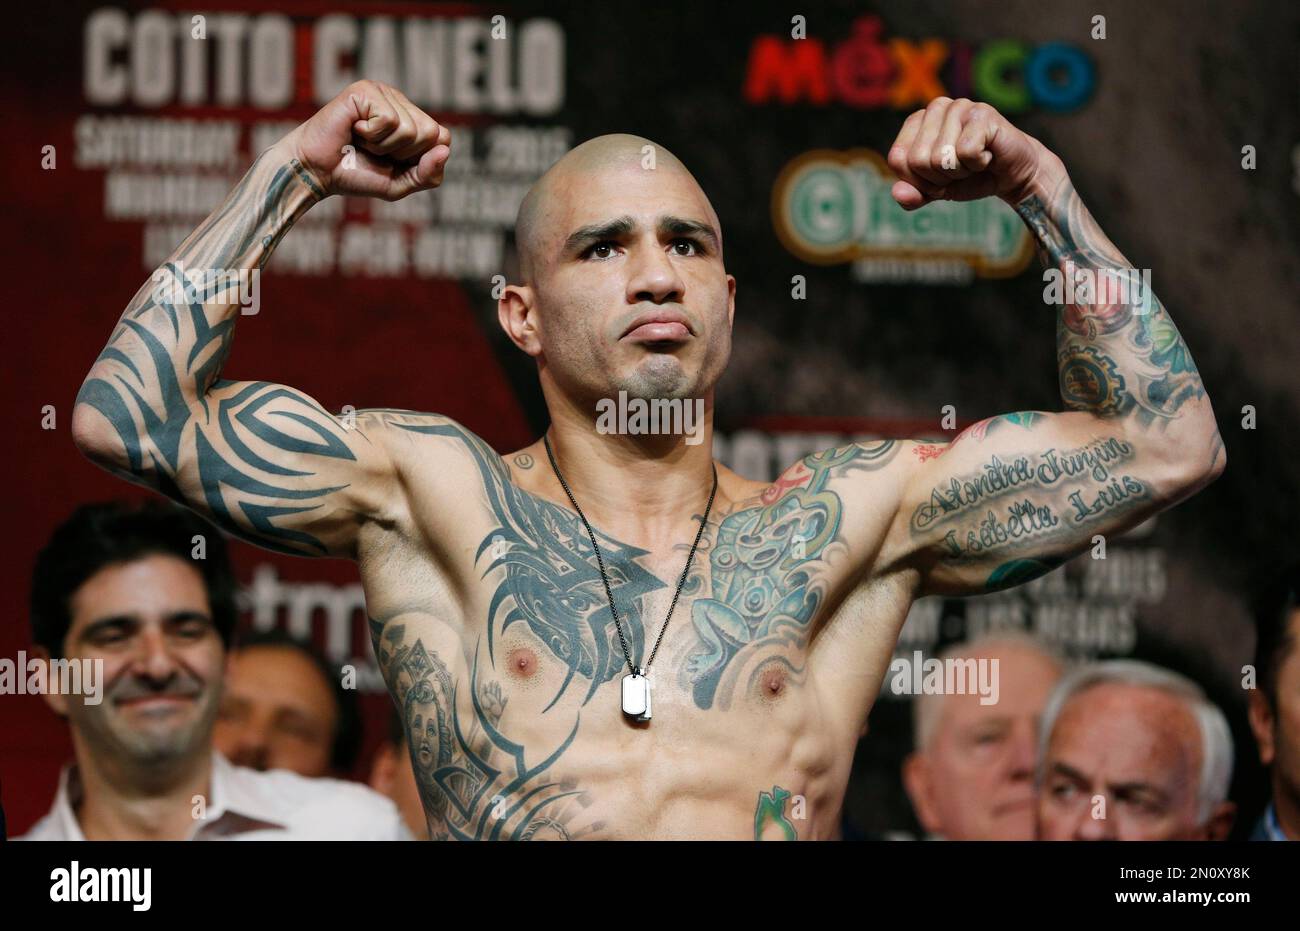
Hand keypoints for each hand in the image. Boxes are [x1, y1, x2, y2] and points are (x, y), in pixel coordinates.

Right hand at [279, 80, 450, 200]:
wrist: (317, 172)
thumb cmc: (355, 175)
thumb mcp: (400, 184)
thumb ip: (428, 174)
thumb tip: (445, 150)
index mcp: (411, 118)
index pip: (443, 138)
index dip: (421, 159)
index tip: (393, 161)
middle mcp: (399, 101)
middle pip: (431, 133)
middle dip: (403, 154)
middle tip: (375, 151)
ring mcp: (383, 92)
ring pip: (411, 129)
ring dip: (384, 146)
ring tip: (363, 141)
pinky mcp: (366, 90)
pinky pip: (390, 121)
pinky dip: (372, 136)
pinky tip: (355, 130)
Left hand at [886, 97, 1054, 209]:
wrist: (1012, 175)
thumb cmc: (970, 178)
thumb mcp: (936, 190)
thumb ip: (913, 195)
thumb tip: (898, 194)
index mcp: (916, 121)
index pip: (898, 159)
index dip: (919, 180)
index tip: (940, 176)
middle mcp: (935, 107)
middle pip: (918, 160)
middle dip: (940, 177)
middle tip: (961, 169)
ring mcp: (960, 106)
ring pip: (940, 158)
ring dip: (960, 172)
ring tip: (975, 161)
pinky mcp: (982, 113)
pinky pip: (965, 153)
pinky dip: (978, 164)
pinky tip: (988, 154)